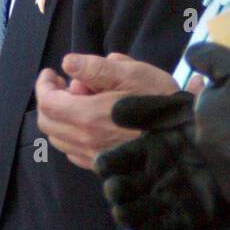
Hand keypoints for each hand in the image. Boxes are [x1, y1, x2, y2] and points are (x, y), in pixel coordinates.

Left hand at [35, 53, 174, 170]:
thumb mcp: (133, 74)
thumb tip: (68, 63)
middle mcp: (85, 141)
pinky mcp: (102, 167)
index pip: (47, 102)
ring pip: (58, 139)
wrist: (186, 140)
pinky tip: (90, 122)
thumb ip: (96, 68)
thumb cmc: (160, 101)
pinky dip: (72, 134)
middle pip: (47, 123)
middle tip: (65, 84)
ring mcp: (93, 157)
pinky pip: (73, 152)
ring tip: (82, 101)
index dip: (44, 84)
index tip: (52, 72)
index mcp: (88, 116)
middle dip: (50, 100)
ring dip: (61, 117)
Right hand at [94, 91, 229, 229]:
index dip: (108, 162)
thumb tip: (114, 108)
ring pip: (138, 212)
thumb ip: (151, 106)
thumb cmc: (224, 120)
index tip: (105, 165)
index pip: (119, 158)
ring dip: (127, 214)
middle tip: (117, 189)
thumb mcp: (183, 107)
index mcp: (153, 148)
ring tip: (125, 212)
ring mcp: (174, 199)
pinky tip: (143, 229)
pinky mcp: (192, 221)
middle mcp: (159, 175)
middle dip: (115, 190)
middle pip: (123, 188)